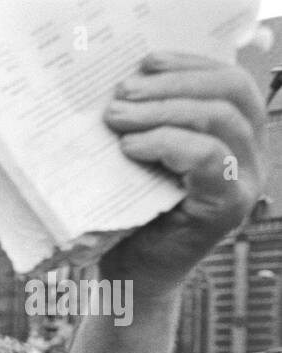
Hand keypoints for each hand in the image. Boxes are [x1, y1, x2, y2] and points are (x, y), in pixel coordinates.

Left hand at [102, 54, 264, 287]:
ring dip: (163, 110)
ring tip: (116, 117)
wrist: (130, 275)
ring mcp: (246, 181)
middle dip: (173, 83)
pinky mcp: (229, 207)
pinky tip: (130, 147)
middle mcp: (252, 155)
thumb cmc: (132, 215)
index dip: (190, 63)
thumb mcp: (141, 160)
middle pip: (232, 92)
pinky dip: (167, 144)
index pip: (231, 81)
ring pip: (221, 119)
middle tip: (121, 93)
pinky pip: (209, 157)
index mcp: (237, 135)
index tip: (145, 62)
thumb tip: (122, 81)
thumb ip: (150, 123)